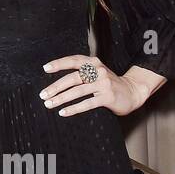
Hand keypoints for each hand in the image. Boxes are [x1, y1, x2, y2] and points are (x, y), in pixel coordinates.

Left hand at [39, 55, 165, 117]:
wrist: (132, 92)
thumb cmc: (108, 84)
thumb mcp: (96, 72)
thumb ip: (82, 71)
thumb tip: (57, 80)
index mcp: (93, 62)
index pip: (73, 60)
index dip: (59, 64)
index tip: (45, 69)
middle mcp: (98, 71)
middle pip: (73, 78)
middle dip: (55, 87)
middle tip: (43, 95)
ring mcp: (104, 84)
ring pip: (78, 91)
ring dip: (61, 98)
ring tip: (49, 104)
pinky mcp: (108, 97)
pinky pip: (87, 103)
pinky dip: (73, 109)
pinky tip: (63, 112)